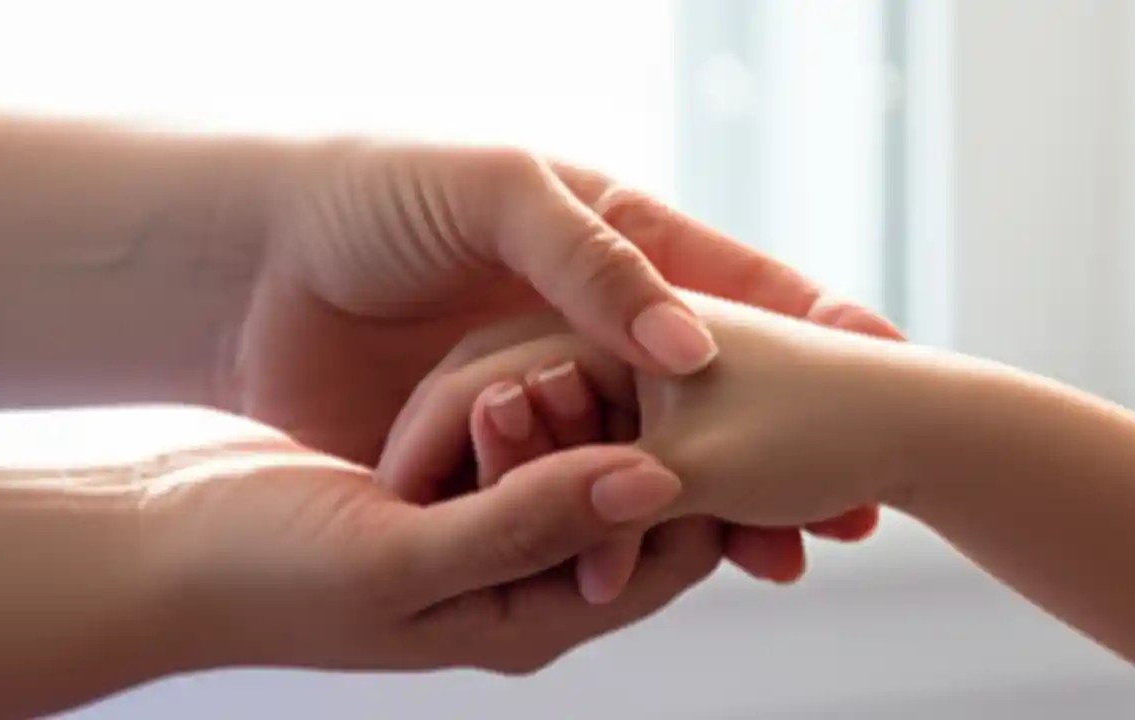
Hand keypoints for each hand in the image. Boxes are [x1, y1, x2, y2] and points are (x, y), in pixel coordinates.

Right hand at [0, 408, 718, 717]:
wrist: (155, 545)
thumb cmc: (263, 571)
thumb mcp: (401, 557)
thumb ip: (526, 523)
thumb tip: (657, 484)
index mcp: (520, 619)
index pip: (657, 562)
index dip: (708, 494)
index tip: (734, 413)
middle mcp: (512, 579)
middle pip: (629, 515)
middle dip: (663, 444)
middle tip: (695, 367)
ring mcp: (475, 528)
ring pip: (575, 465)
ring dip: (598, 410)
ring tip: (631, 345)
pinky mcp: (439, 482)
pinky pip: (516, 436)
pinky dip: (536, 396)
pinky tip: (549, 342)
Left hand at [234, 140, 898, 577]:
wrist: (244, 267)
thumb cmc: (372, 200)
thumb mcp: (500, 196)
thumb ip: (595, 265)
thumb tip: (692, 350)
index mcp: (602, 248)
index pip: (733, 287)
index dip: (817, 326)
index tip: (890, 374)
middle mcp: (585, 328)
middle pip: (714, 395)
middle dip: (792, 448)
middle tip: (856, 508)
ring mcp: (542, 398)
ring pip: (658, 459)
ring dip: (727, 507)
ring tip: (791, 555)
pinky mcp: (490, 456)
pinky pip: (575, 500)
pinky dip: (630, 534)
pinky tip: (687, 566)